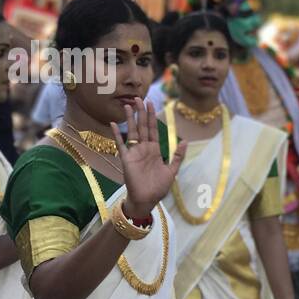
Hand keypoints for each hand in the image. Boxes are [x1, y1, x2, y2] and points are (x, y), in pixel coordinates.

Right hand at [116, 98, 186, 218]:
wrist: (147, 200)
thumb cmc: (158, 187)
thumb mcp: (172, 170)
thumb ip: (177, 156)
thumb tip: (185, 141)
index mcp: (154, 150)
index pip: (153, 129)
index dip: (152, 116)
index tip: (150, 103)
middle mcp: (143, 148)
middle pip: (142, 126)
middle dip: (141, 113)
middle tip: (139, 98)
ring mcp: (134, 153)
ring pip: (132, 132)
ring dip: (130, 119)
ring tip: (128, 105)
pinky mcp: (126, 159)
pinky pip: (120, 144)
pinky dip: (117, 134)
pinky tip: (114, 123)